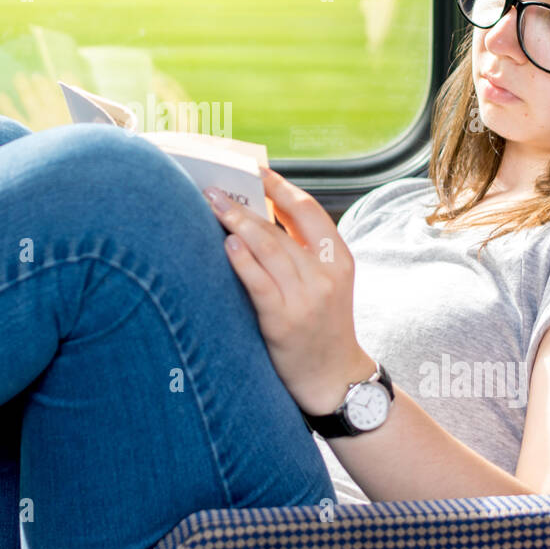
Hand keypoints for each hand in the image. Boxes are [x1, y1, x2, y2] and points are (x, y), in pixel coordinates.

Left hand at [204, 167, 374, 414]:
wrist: (334, 379)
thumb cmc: (321, 326)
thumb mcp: (326, 282)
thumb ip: (302, 250)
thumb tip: (258, 211)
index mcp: (339, 258)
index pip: (308, 210)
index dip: (278, 186)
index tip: (252, 169)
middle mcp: (326, 275)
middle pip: (281, 227)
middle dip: (245, 203)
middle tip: (214, 186)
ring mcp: (306, 298)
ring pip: (268, 248)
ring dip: (236, 222)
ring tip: (211, 205)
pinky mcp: (284, 321)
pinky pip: (259, 282)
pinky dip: (242, 259)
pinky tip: (226, 243)